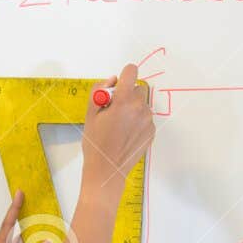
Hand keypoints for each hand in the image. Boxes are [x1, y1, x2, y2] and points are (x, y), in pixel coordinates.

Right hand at [80, 64, 154, 188]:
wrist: (107, 170)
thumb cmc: (96, 143)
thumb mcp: (90, 114)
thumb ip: (99, 90)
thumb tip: (112, 80)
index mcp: (124, 100)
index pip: (131, 72)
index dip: (123, 76)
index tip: (118, 85)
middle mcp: (140, 108)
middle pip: (137, 89)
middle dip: (126, 96)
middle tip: (113, 112)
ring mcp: (148, 120)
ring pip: (141, 104)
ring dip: (132, 109)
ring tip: (119, 126)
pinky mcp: (152, 131)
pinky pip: (145, 118)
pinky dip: (137, 122)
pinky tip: (125, 134)